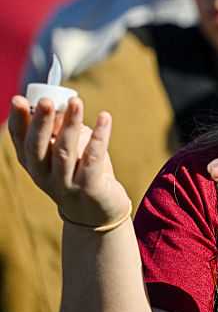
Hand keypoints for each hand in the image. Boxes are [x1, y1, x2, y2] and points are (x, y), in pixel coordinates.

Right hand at [7, 96, 130, 227]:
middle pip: (38, 148)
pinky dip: (98, 137)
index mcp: (33, 164)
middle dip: (41, 123)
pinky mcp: (90, 189)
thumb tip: (62, 103)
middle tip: (46, 100)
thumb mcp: (65, 150)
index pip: (20, 141)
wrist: (96, 213)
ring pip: (64, 152)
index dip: (18, 120)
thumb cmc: (79, 172)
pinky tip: (104, 117)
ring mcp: (66, 185)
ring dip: (69, 125)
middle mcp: (43, 176)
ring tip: (76, 101)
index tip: (19, 99)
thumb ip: (60, 130)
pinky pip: (93, 160)